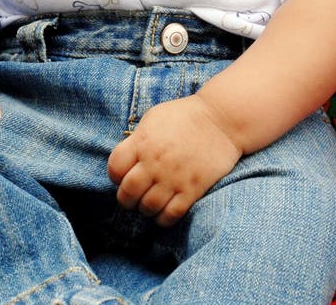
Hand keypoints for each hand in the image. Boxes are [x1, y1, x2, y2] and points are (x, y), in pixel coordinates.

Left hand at [107, 95, 240, 226]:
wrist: (220, 119)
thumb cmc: (184, 116)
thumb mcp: (154, 118)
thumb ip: (137, 139)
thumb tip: (126, 160)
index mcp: (142, 141)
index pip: (115, 168)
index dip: (115, 175)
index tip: (122, 176)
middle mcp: (155, 161)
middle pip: (127, 192)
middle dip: (126, 199)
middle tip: (132, 198)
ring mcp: (173, 177)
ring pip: (147, 207)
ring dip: (144, 209)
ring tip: (148, 204)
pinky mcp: (192, 189)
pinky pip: (171, 214)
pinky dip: (163, 218)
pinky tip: (163, 211)